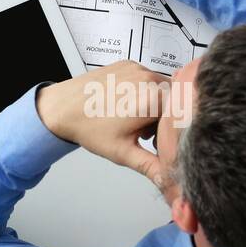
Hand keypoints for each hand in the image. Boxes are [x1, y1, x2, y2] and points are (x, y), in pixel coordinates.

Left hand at [36, 61, 166, 184]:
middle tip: (144, 134)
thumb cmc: (89, 128)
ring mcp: (138, 68)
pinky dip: (143, 92)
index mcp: (153, 98)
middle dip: (165, 119)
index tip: (160, 142)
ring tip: (133, 120)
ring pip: (162, 89)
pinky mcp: (127, 64)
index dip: (175, 132)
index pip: (184, 116)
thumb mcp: (124, 152)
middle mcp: (149, 77)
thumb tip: (172, 183)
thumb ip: (153, 167)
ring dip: (155, 105)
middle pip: (175, 101)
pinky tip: (125, 105)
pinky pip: (147, 79)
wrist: (61, 107)